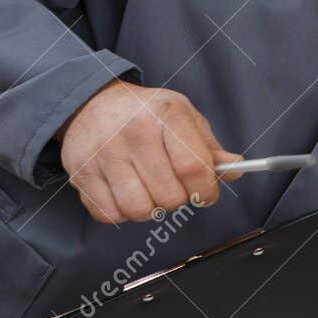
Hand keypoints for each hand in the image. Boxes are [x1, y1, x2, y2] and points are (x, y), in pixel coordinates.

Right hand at [58, 79, 242, 222]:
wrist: (92, 102)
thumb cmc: (147, 114)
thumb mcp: (184, 118)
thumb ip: (210, 148)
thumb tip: (237, 170)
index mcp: (166, 115)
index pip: (193, 167)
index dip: (206, 191)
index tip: (206, 194)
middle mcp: (133, 132)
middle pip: (169, 196)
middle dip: (179, 200)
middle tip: (174, 186)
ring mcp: (103, 153)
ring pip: (139, 210)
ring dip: (151, 209)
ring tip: (150, 191)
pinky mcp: (81, 172)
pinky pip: (110, 214)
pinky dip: (122, 212)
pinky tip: (126, 192)